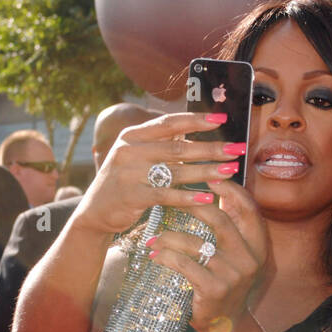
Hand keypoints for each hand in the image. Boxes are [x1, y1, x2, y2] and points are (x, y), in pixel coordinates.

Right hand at [71, 112, 247, 238]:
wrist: (95, 213)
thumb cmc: (126, 183)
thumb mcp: (138, 158)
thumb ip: (161, 145)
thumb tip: (198, 134)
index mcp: (133, 135)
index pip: (168, 123)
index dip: (196, 120)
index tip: (222, 119)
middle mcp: (129, 150)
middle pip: (177, 147)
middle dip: (210, 148)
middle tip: (236, 149)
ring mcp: (128, 173)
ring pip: (175, 171)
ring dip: (206, 171)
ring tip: (230, 171)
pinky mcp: (131, 196)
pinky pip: (166, 195)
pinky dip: (188, 197)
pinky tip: (209, 197)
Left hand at [147, 174, 268, 331]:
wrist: (226, 325)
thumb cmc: (226, 283)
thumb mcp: (236, 255)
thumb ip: (232, 226)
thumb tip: (216, 187)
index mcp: (259, 246)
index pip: (248, 209)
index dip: (230, 190)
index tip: (208, 177)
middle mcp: (250, 259)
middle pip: (220, 220)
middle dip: (193, 206)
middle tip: (171, 199)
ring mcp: (233, 275)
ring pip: (197, 244)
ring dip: (170, 237)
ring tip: (153, 237)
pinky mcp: (215, 289)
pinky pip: (185, 265)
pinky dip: (166, 257)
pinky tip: (154, 254)